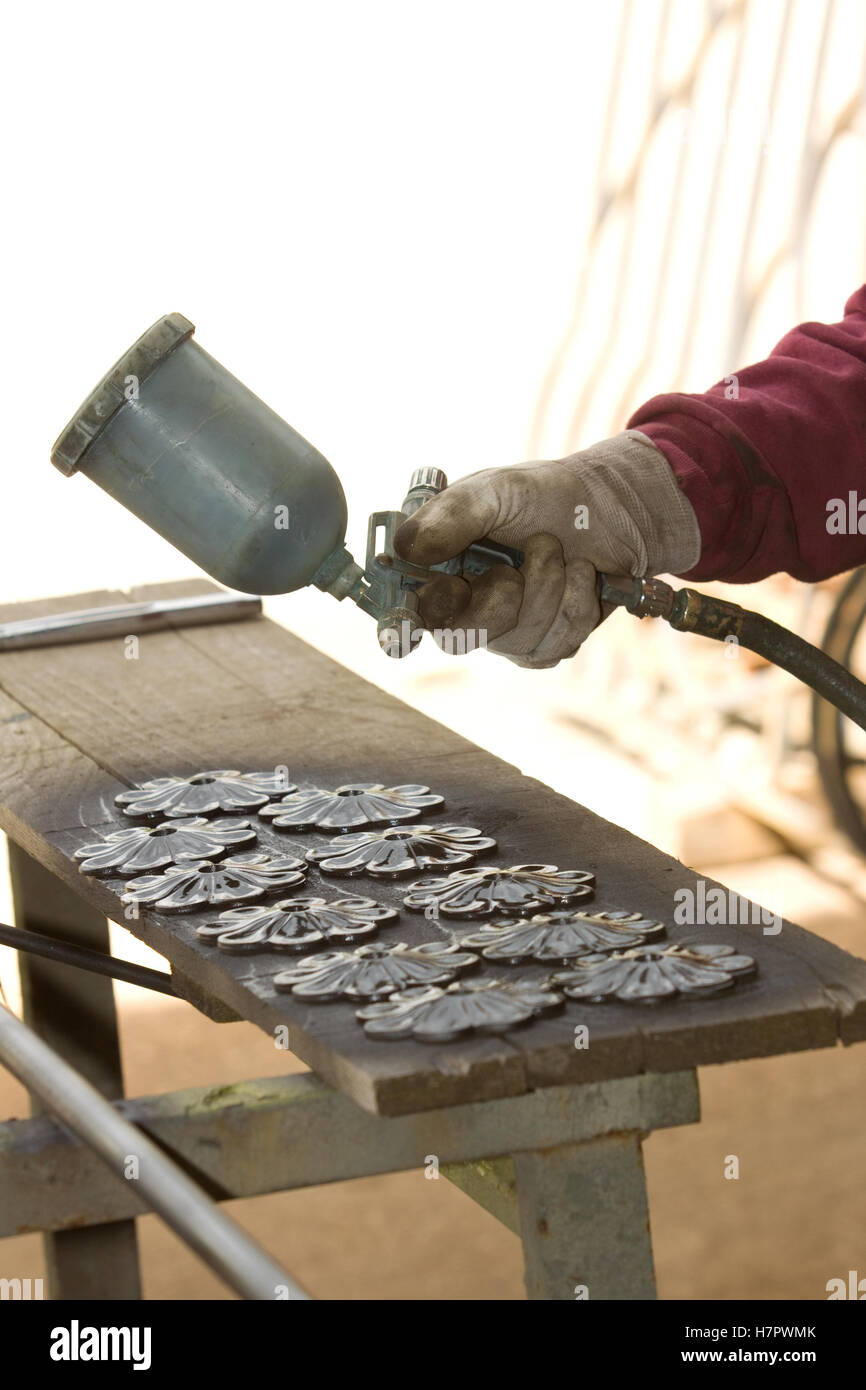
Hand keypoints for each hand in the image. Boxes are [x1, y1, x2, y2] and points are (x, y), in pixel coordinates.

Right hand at [393, 431, 699, 666]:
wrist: (609, 507)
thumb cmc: (541, 495)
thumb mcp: (493, 490)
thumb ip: (450, 516)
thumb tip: (407, 550)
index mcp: (439, 572)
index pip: (409, 614)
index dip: (416, 618)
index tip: (438, 601)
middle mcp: (466, 610)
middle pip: (461, 638)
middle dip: (505, 593)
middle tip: (537, 544)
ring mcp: (507, 634)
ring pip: (518, 639)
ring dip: (550, 584)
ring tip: (559, 550)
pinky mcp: (549, 645)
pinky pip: (559, 641)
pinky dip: (577, 598)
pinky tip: (580, 573)